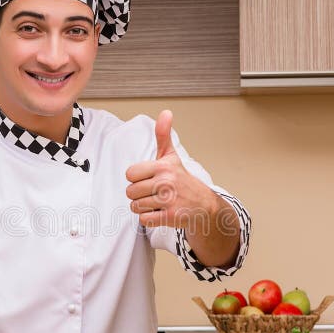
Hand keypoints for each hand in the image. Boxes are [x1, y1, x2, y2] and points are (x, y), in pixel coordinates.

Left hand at [125, 110, 217, 228]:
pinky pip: (144, 220)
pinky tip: (161, 213)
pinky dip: (149, 219)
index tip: (148, 179)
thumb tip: (165, 112)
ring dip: (144, 208)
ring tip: (158, 203)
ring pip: (136, 207)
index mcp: (163, 166)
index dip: (136, 179)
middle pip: (130, 192)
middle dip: (139, 195)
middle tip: (154, 193)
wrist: (204, 205)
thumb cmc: (182, 180)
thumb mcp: (171, 156)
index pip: (130, 174)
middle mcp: (166, 182)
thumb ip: (163, 136)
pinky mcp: (170, 216)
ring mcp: (169, 200)